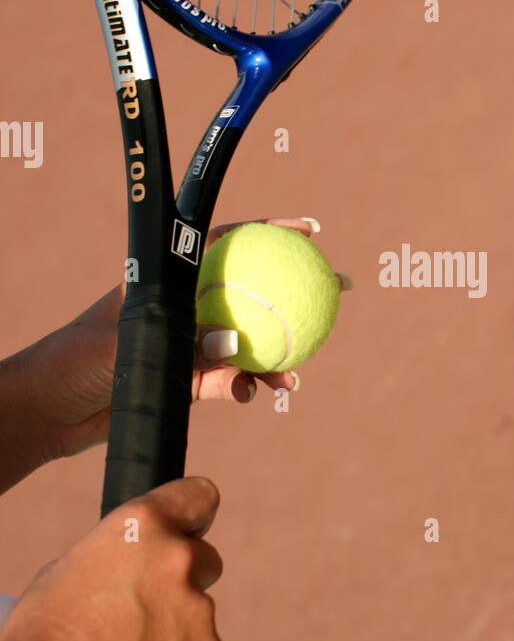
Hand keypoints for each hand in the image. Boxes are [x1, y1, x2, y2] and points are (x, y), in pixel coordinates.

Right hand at [0, 478, 225, 640]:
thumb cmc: (42, 640)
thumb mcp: (69, 569)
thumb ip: (119, 556)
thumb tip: (137, 562)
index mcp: (142, 526)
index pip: (199, 496)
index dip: (195, 515)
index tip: (195, 527)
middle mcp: (179, 559)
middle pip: (205, 559)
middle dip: (184, 579)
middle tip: (144, 612)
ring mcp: (200, 610)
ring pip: (199, 613)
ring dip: (176, 628)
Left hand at [12, 216, 350, 463]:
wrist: (48, 410)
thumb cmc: (74, 362)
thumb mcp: (126, 347)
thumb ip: (182, 348)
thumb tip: (235, 348)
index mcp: (168, 280)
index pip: (226, 242)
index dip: (269, 230)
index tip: (310, 229)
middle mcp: (184, 306)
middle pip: (250, 289)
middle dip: (295, 290)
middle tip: (339, 293)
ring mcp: (189, 343)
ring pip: (248, 340)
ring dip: (277, 354)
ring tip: (297, 373)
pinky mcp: (188, 380)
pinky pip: (231, 379)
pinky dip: (250, 386)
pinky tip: (265, 395)